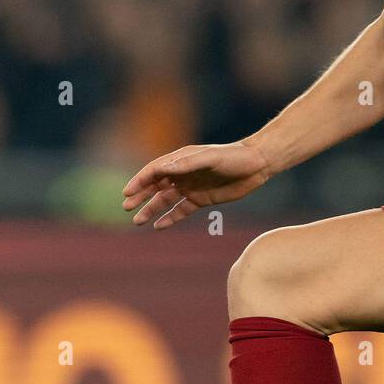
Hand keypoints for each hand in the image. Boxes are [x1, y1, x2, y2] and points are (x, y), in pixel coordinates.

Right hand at [122, 141, 273, 229]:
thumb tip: (162, 168)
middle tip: (127, 207)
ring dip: (151, 209)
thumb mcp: (209, 158)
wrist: (257, 165)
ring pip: (165, 200)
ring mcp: (191, 187)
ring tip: (138, 221)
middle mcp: (183, 173)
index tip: (127, 193)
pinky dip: (170, 218)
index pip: (154, 170)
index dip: (139, 181)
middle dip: (140, 196)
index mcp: (181, 159)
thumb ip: (186, 164)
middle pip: (156, 186)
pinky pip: (181, 210)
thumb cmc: (233, 157)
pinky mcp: (202, 199)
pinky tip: (158, 226)